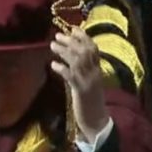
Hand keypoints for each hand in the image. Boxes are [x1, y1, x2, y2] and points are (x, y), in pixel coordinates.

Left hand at [50, 29, 108, 143]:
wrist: (97, 122)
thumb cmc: (91, 103)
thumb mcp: (89, 84)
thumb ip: (83, 71)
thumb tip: (71, 57)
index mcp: (98, 71)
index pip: (94, 49)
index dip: (84, 37)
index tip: (72, 28)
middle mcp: (95, 74)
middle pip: (85, 52)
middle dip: (71, 41)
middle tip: (58, 36)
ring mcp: (88, 82)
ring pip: (78, 61)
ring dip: (64, 51)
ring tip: (53, 45)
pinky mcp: (81, 91)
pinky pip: (71, 76)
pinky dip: (61, 68)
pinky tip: (53, 65)